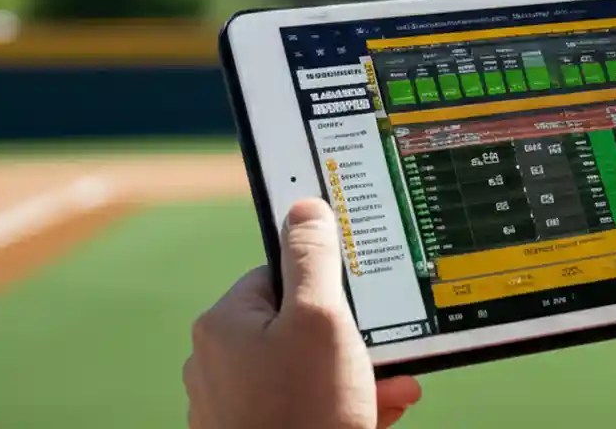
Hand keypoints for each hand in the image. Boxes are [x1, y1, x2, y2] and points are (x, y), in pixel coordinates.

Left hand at [184, 199, 421, 428]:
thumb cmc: (305, 413)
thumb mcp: (321, 319)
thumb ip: (313, 257)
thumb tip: (304, 206)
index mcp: (224, 326)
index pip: (279, 276)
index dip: (325, 286)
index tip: (360, 303)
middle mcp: (219, 365)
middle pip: (296, 328)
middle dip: (351, 339)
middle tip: (388, 349)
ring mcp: (235, 409)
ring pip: (307, 373)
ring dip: (356, 376)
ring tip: (396, 387)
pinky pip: (306, 409)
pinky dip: (343, 407)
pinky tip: (380, 413)